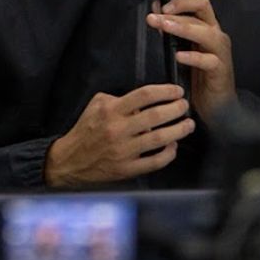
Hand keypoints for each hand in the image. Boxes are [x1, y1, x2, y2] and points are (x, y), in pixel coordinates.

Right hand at [45, 84, 194, 187]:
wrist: (71, 160)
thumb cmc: (86, 130)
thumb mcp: (96, 105)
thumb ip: (117, 99)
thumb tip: (143, 100)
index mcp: (110, 111)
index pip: (144, 96)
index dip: (165, 91)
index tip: (176, 91)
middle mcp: (118, 130)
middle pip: (156, 115)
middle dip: (177, 109)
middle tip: (184, 106)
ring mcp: (124, 151)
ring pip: (160, 138)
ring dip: (179, 130)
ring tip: (188, 124)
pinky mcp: (127, 168)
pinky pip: (155, 161)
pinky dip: (169, 153)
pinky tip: (173, 146)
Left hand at [146, 0, 236, 121]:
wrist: (216, 104)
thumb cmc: (198, 74)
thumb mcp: (182, 48)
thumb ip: (171, 31)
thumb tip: (156, 14)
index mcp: (207, 27)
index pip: (198, 2)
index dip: (179, 0)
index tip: (158, 4)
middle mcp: (215, 35)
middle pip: (201, 11)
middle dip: (175, 11)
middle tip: (154, 16)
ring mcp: (220, 52)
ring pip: (206, 32)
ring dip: (183, 27)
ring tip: (164, 26)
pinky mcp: (220, 70)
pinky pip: (209, 60)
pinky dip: (193, 57)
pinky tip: (179, 56)